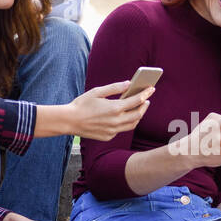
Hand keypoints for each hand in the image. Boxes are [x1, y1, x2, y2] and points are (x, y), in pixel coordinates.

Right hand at [36, 81, 153, 139]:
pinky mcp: (108, 136)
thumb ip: (115, 87)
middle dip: (144, 106)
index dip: (145, 94)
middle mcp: (116, 121)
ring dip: (138, 116)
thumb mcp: (97, 91)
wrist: (69, 121)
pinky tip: (123, 117)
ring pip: (132, 124)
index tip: (151, 88)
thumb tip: (129, 83)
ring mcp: (113, 131)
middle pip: (138, 114)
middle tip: (146, 100)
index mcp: (114, 108)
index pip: (136, 100)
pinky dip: (125, 123)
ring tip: (139, 108)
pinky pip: (121, 130)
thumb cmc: (82, 104)